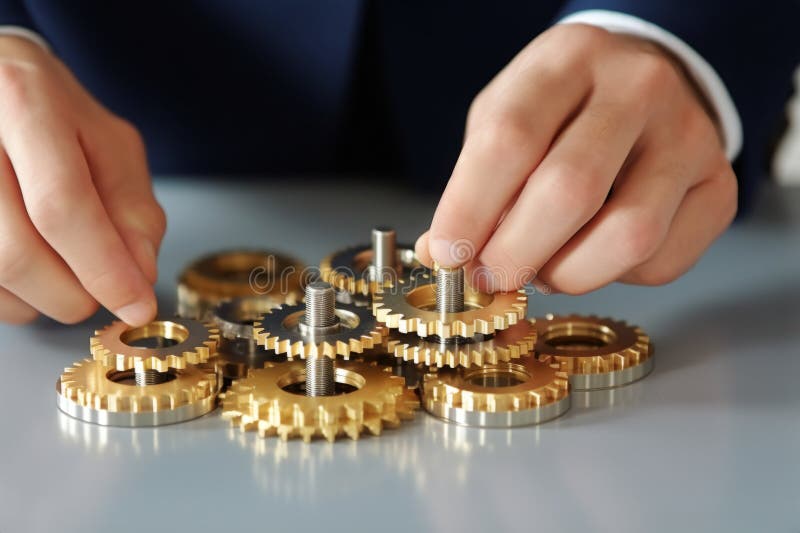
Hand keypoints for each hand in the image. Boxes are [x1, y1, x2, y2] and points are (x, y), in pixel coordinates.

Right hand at [0, 36, 163, 324]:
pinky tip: (30, 277)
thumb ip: (133, 207)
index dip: (102, 266)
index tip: (137, 304)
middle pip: (15, 251)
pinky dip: (11, 298)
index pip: (60, 203)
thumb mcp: (111, 144)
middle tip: (100, 291)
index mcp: (24, 103)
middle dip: (73, 292)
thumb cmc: (52, 113)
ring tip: (68, 276)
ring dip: (40, 299)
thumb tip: (140, 273)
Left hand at [416, 24, 736, 292]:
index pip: (510, 139)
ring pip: (628, 235)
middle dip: (515, 255)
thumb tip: (445, 253)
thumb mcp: (505, 116)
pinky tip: (595, 253)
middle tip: (491, 278)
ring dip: (568, 274)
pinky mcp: (719, 186)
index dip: (469, 209)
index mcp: (567, 60)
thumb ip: (475, 180)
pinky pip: (663, 261)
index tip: (447, 255)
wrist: (642, 85)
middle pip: (569, 191)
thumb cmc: (560, 110)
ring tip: (543, 268)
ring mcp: (687, 135)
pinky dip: (616, 277)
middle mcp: (637, 88)